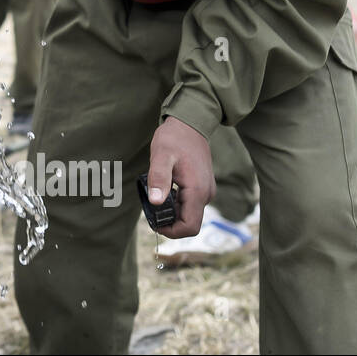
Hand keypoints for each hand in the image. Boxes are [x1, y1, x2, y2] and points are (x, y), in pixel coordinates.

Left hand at [147, 116, 214, 237]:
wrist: (190, 124)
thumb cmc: (174, 138)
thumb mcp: (161, 156)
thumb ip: (159, 178)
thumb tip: (156, 202)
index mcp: (197, 191)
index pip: (190, 227)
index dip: (171, 231)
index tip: (153, 222)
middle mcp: (206, 194)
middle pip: (190, 224)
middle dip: (170, 223)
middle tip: (150, 211)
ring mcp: (205, 191)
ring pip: (190, 215)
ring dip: (172, 213)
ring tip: (155, 198)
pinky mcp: (202, 187)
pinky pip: (190, 205)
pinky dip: (176, 205)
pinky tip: (163, 192)